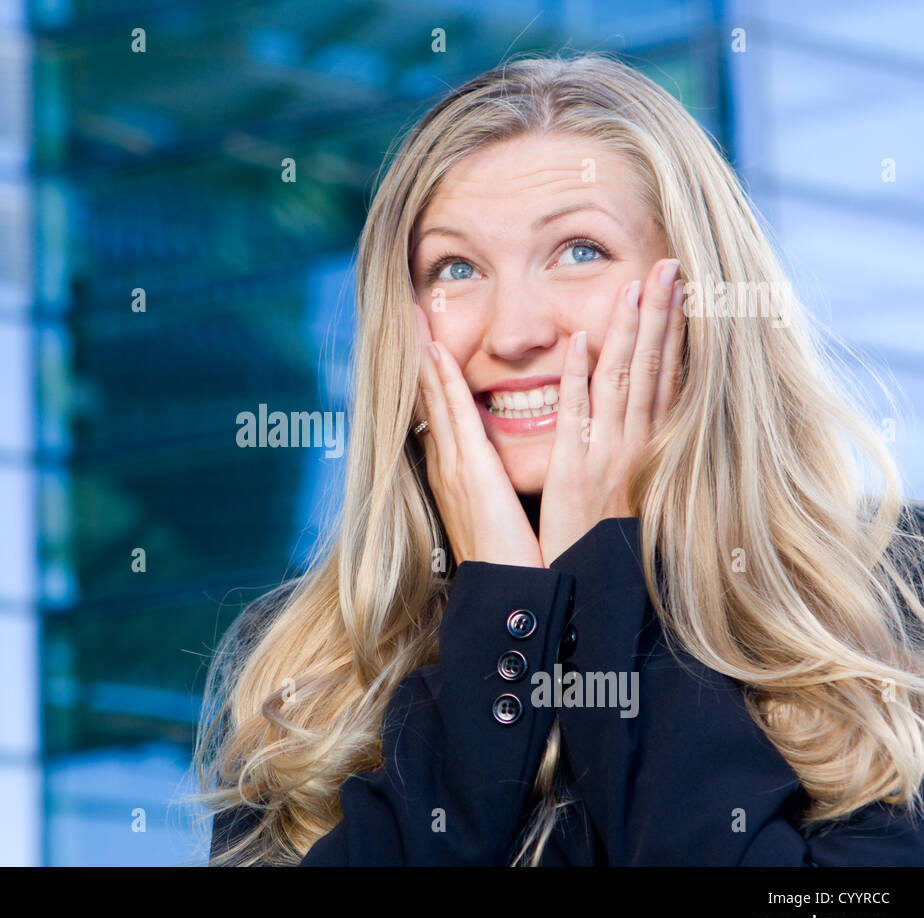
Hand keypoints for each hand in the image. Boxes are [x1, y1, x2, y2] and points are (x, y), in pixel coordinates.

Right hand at [412, 303, 542, 567]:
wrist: (507, 597)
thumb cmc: (515, 564)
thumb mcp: (504, 518)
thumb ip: (501, 491)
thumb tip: (503, 476)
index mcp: (459, 476)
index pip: (441, 414)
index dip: (432, 378)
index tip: (426, 343)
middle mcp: (449, 467)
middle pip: (429, 399)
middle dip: (419, 357)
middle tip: (408, 316)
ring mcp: (454, 468)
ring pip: (436, 399)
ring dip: (425, 357)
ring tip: (413, 319)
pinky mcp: (470, 472)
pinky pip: (455, 415)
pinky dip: (444, 381)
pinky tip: (437, 351)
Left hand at [538, 258, 685, 566]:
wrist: (591, 593)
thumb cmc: (604, 541)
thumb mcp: (631, 490)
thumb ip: (635, 450)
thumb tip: (642, 419)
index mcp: (646, 447)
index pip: (664, 378)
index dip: (673, 332)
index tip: (680, 290)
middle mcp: (633, 446)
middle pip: (650, 368)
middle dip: (662, 314)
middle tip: (672, 264)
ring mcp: (606, 456)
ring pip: (622, 382)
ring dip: (632, 330)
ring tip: (641, 283)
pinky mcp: (574, 473)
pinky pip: (576, 416)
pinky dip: (579, 378)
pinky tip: (582, 340)